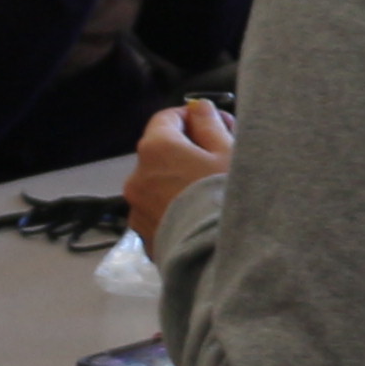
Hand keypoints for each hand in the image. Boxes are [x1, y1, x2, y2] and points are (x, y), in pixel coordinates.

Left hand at [128, 97, 234, 244]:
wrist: (216, 257)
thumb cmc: (224, 198)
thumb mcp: (228, 153)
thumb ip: (209, 124)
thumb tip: (198, 108)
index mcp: (156, 148)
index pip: (166, 118)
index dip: (191, 118)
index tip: (212, 125)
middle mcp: (137, 176)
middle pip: (161, 153)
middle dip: (186, 152)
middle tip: (218, 161)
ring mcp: (136, 209)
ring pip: (158, 184)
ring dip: (177, 183)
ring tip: (208, 196)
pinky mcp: (143, 236)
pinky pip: (158, 212)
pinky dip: (174, 210)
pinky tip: (199, 218)